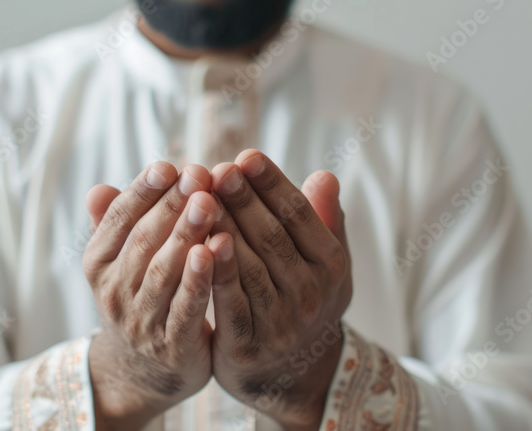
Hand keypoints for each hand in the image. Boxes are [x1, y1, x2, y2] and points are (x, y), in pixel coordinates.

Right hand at [82, 161, 224, 430]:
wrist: (143, 373)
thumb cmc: (141, 299)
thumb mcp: (120, 263)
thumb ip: (116, 225)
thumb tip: (97, 189)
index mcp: (99, 263)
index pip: (119, 218)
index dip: (144, 190)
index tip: (169, 165)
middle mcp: (113, 291)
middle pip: (144, 239)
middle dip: (172, 204)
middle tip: (199, 173)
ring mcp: (141, 320)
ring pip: (164, 270)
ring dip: (187, 233)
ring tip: (209, 203)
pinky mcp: (172, 345)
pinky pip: (186, 308)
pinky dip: (199, 280)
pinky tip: (215, 253)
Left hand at [207, 150, 351, 430]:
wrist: (293, 375)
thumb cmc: (304, 301)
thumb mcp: (325, 265)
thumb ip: (324, 220)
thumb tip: (325, 175)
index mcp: (331, 265)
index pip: (299, 215)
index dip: (272, 184)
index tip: (246, 155)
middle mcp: (311, 293)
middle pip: (272, 237)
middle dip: (243, 200)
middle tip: (217, 168)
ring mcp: (280, 321)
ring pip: (249, 266)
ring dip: (225, 228)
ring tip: (202, 198)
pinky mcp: (248, 345)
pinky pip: (230, 303)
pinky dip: (217, 273)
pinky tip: (200, 245)